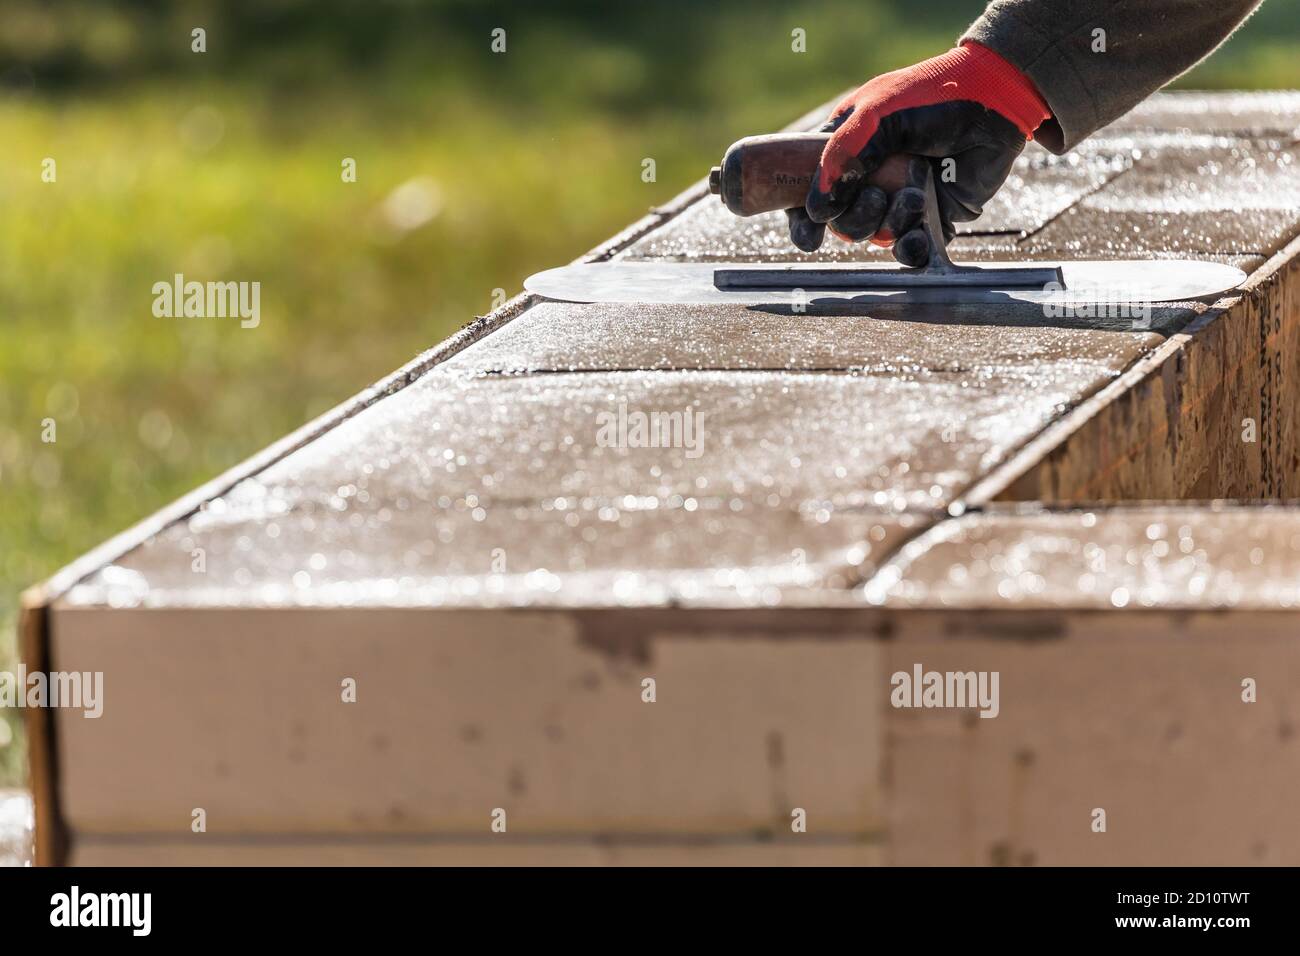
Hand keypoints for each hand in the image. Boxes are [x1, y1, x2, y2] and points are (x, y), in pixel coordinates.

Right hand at [786, 41, 1049, 264]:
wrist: (992, 102)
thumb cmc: (930, 97)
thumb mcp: (875, 116)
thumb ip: (843, 159)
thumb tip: (818, 209)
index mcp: (846, 151)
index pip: (810, 190)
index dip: (804, 216)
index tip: (810, 231)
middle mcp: (869, 178)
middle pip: (842, 221)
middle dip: (855, 218)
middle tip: (876, 195)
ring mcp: (898, 197)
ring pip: (875, 235)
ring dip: (888, 223)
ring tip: (913, 197)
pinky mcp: (931, 216)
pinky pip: (910, 246)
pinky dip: (910, 248)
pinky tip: (916, 239)